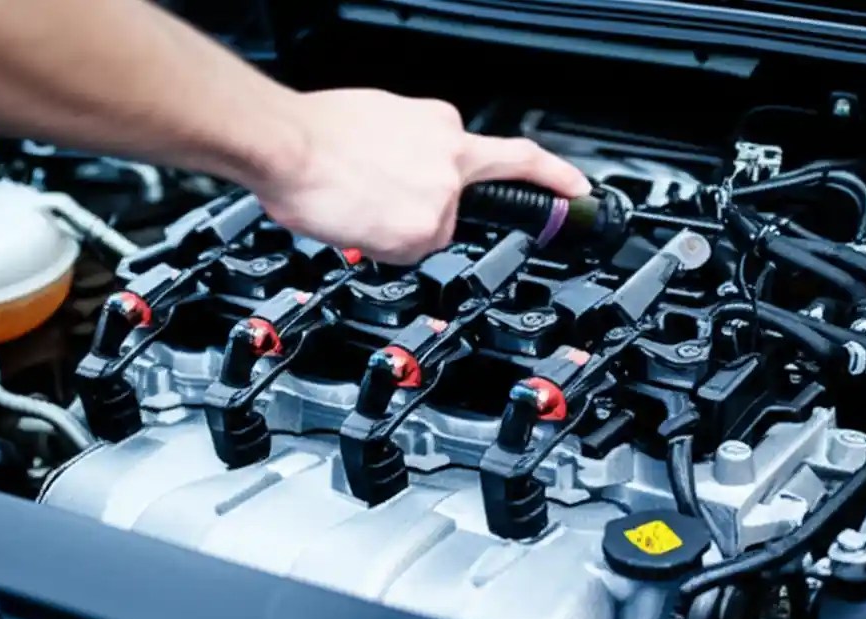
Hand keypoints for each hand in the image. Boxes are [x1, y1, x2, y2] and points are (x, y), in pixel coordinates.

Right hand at [249, 89, 590, 263]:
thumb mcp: (380, 119)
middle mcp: (451, 163)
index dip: (553, 176)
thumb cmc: (317, 130)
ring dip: (393, 227)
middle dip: (419, 211)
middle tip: (382, 202)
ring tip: (354, 202)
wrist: (287, 144)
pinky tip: (356, 220)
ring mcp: (440, 200)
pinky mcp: (423, 232)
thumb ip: (412, 145)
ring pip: (426, 233)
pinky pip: (404, 253)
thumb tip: (409, 167)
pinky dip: (379, 244)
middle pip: (451, 207)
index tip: (578, 189)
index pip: (515, 157)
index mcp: (442, 128)